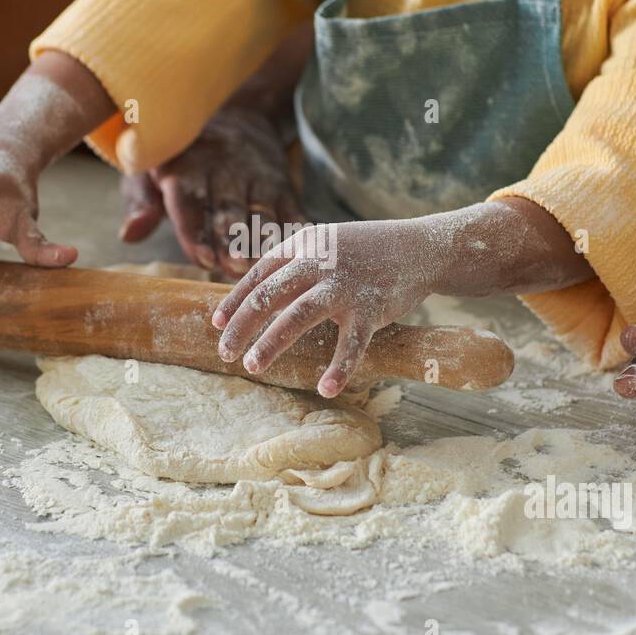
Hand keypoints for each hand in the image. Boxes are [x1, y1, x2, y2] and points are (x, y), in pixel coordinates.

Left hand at [118, 108, 304, 275]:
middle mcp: (221, 169)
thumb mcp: (150, 171)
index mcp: (183, 168)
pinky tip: (303, 249)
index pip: (189, 203)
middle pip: (227, 210)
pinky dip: (296, 228)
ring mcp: (255, 175)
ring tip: (268, 264)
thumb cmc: (181, 158)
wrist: (238, 118)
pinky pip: (290, 207)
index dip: (196, 231)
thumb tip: (130, 235)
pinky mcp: (282, 183)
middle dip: (232, 239)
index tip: (202, 257)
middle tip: (236, 267)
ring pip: (260, 211)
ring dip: (264, 239)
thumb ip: (141, 204)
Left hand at [212, 217, 448, 396]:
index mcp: (304, 245)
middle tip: (225, 353)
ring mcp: (344, 284)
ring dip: (271, 342)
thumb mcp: (325, 247)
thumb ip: (294, 266)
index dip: (234, 301)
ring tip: (252, 366)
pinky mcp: (372, 306)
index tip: (215, 325)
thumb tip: (255, 297)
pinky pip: (351, 343)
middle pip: (269, 294)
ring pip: (299, 315)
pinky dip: (338, 368)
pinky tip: (325, 389)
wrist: (420, 247)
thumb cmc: (365, 253)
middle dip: (242, 326)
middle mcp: (319, 261)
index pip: (259, 274)